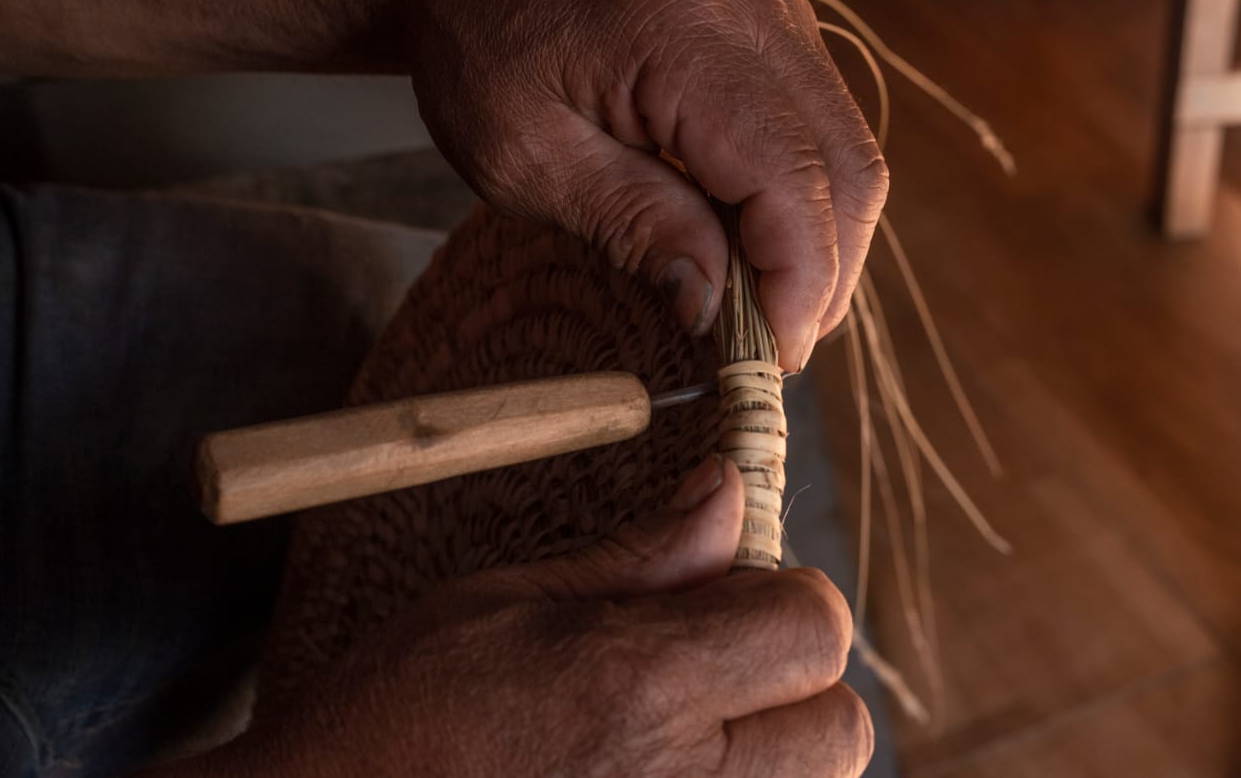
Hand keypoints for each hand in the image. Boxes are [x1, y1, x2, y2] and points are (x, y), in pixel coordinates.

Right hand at [188, 457, 870, 775]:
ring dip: (775, 749)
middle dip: (792, 680)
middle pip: (841, 725)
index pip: (814, 626)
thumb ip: (641, 556)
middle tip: (707, 667)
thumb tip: (729, 491)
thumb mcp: (506, 603)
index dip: (785, 593)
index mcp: (637, 686)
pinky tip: (654, 771)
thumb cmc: (399, 711)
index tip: (733, 591)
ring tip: (679, 730)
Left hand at [408, 0, 888, 370]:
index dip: (798, 282)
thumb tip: (716, 306)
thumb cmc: (482, 56)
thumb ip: (632, 226)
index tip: (771, 360)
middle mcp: (751, 12)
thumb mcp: (526, 160)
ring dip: (819, 245)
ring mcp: (774, 12)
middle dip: (820, 277)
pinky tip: (754, 246)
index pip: (790, 177)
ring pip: (849, 155)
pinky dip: (805, 203)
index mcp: (681, 37)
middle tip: (768, 349)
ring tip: (762, 307)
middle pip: (846, 169)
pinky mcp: (775, 27)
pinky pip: (824, 131)